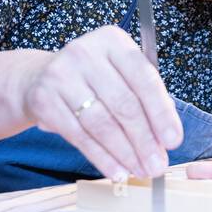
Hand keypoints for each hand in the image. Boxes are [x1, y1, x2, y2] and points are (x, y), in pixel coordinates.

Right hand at [17, 25, 182, 180]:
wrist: (37, 78)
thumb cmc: (92, 78)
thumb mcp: (120, 74)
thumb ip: (145, 98)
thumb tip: (165, 139)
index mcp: (113, 41)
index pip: (144, 79)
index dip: (161, 113)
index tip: (174, 141)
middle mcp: (86, 53)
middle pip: (123, 103)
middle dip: (144, 140)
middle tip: (158, 165)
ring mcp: (60, 75)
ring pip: (101, 122)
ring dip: (125, 153)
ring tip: (141, 171)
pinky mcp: (43, 100)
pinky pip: (79, 136)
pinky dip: (101, 157)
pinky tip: (116, 170)